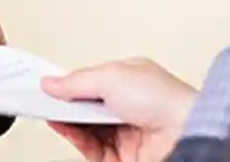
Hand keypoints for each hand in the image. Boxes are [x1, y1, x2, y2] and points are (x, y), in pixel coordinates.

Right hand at [42, 58, 196, 161]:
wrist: (185, 133)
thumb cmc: (165, 100)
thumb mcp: (111, 76)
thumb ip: (77, 81)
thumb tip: (51, 83)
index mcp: (131, 79)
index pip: (92, 81)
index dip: (70, 83)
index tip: (49, 84)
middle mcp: (128, 105)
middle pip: (86, 105)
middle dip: (65, 102)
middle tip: (44, 98)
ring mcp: (124, 130)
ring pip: (85, 127)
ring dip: (66, 119)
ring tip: (49, 111)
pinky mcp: (121, 155)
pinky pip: (90, 146)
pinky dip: (73, 136)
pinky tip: (62, 126)